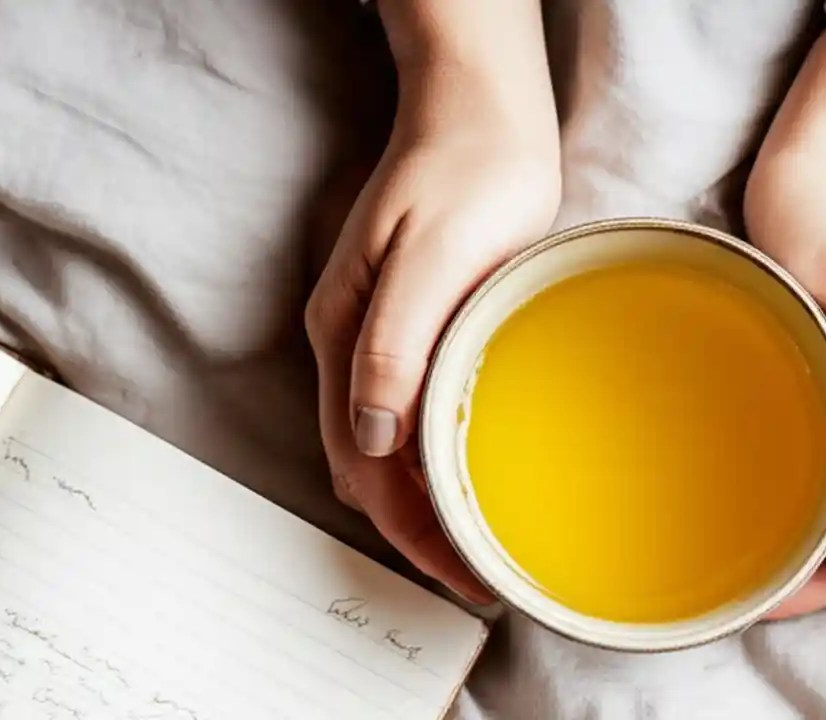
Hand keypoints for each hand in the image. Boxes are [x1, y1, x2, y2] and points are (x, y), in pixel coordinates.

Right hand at [306, 0, 558, 601]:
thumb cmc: (464, 175)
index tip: (463, 573)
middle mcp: (350, 347)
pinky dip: (436, 462)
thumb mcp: (429, 256)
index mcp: (343, 335)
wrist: (479, 116)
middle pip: (369, 469)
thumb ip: (394, 344)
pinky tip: (473, 473)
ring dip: (425, 504)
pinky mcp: (412, 329)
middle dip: (415, 532)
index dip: (409, 529)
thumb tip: (375, 437)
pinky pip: (413, 416)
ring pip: (388, 450)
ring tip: (480, 542)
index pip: (363, 463)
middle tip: (482, 575)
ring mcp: (377, 339)